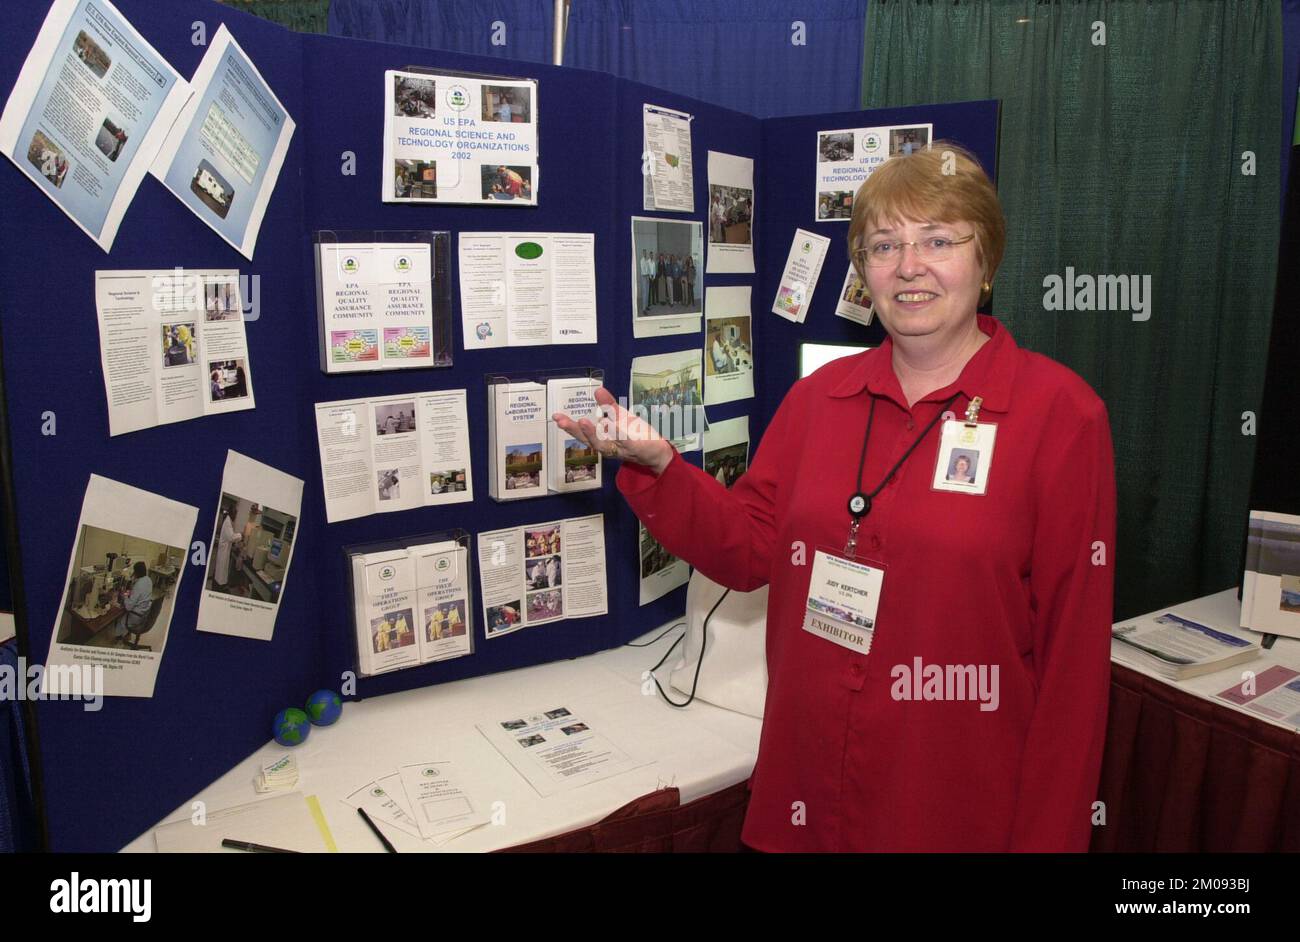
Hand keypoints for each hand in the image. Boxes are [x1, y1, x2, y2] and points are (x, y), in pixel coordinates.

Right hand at [553, 386, 673, 475]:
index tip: (556, 416)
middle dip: (575, 430)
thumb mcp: (621, 418)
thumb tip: (597, 389)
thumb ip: (608, 405)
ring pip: (604, 443)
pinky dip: (619, 433)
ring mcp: (621, 448)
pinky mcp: (635, 447)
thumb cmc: (636, 435)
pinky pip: (626, 440)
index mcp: (602, 441)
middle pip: (589, 440)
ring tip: (582, 421)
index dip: (569, 426)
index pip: (583, 434)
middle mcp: (609, 447)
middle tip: (561, 421)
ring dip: (593, 433)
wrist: (657, 453)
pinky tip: (614, 424)